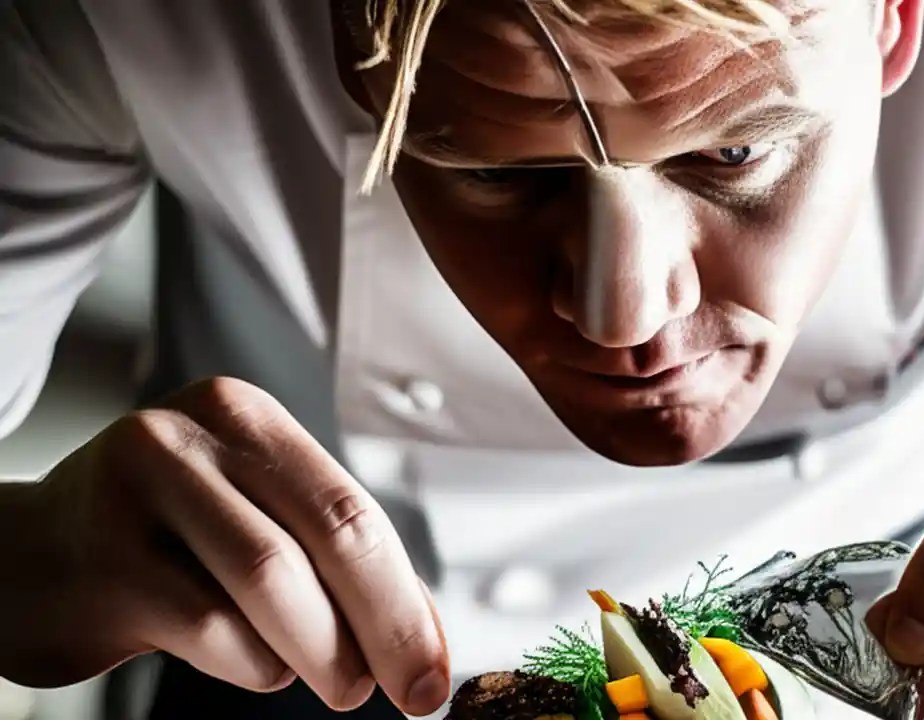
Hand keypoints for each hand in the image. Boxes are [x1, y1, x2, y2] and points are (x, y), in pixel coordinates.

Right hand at [0, 377, 449, 715]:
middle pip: (327, 533)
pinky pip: (208, 625)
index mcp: (246, 416)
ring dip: (322, 652)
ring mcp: (139, 485)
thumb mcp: (254, 522)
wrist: (26, 560)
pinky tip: (253, 661)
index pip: (354, 508)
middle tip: (412, 691)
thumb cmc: (162, 544)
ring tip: (338, 682)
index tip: (437, 668)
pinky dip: (252, 663)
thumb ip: (339, 566)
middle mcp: (193, 433)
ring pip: (270, 582)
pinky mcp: (102, 554)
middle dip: (386, 624)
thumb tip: (430, 641)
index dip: (407, 596)